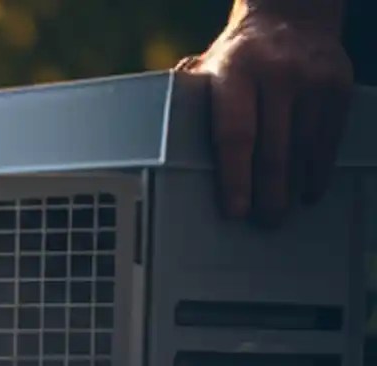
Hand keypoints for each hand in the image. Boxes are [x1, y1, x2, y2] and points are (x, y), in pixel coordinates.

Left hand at [178, 0, 352, 226]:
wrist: (290, 16)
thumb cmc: (240, 58)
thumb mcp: (209, 68)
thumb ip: (189, 99)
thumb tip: (151, 136)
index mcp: (233, 72)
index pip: (234, 135)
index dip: (235, 178)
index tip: (235, 210)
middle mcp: (274, 73)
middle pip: (272, 149)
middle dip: (267, 192)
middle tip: (263, 221)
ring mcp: (310, 78)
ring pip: (304, 148)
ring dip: (294, 186)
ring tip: (282, 211)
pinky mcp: (337, 84)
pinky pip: (329, 137)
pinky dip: (319, 168)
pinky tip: (310, 188)